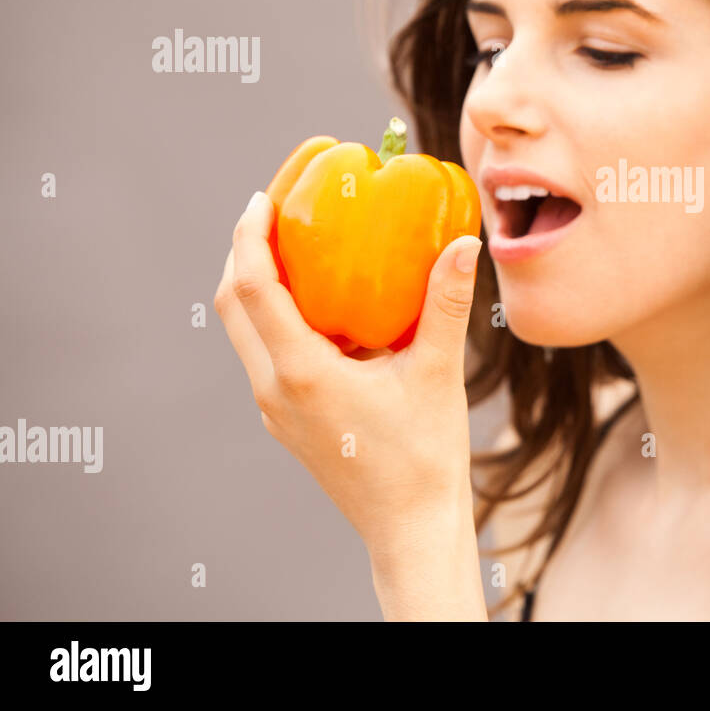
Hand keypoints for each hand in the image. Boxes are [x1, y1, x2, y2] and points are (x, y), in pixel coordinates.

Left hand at [214, 190, 481, 553]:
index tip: (264, 196)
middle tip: (275, 209)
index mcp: (301, 373)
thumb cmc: (424, 457)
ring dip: (256, 284)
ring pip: (245, 331)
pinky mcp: (288, 418)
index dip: (249, 235)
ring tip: (293, 246)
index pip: (251, 289)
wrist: (410, 527)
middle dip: (243, 250)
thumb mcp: (438, 373)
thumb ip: (446, 305)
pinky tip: (322, 304)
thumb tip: (463, 244)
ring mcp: (275, 408)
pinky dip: (277, 315)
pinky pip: (266, 353)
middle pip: (232, 305)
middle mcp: (274, 389)